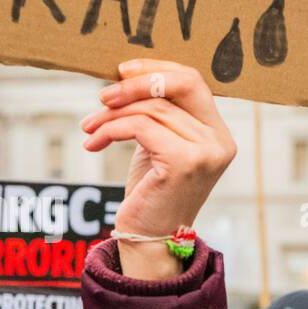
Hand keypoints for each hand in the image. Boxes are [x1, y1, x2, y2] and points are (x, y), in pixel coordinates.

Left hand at [80, 59, 235, 278]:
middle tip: (102, 95)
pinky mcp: (183, 162)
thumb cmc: (151, 193)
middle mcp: (219, 140)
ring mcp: (205, 151)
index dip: (156, 69)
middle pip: (180, 85)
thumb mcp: (157, 145)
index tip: (122, 70)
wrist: (149, 239)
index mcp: (218, 132)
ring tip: (88, 128)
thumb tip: (127, 75)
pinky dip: (110, 129)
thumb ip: (158, 113)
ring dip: (111, 114)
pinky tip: (93, 142)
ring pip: (152, 109)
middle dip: (137, 83)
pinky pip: (139, 127)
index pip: (193, 81)